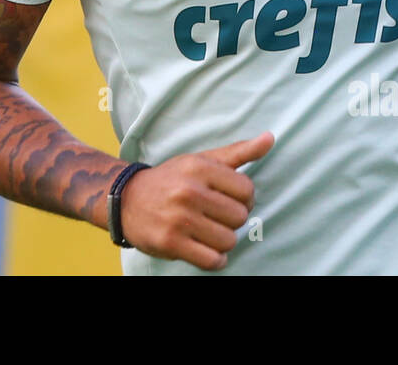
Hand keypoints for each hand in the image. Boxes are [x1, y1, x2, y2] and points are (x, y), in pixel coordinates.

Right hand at [119, 131, 273, 270]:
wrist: (126, 199)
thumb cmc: (172, 179)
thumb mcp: (201, 160)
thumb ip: (238, 152)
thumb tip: (271, 138)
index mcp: (199, 168)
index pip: (247, 190)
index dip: (243, 199)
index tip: (229, 199)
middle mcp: (189, 191)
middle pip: (240, 217)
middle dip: (232, 220)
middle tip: (215, 216)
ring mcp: (179, 218)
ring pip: (228, 240)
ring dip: (222, 241)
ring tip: (208, 232)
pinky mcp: (170, 243)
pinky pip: (212, 260)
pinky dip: (214, 259)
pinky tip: (205, 249)